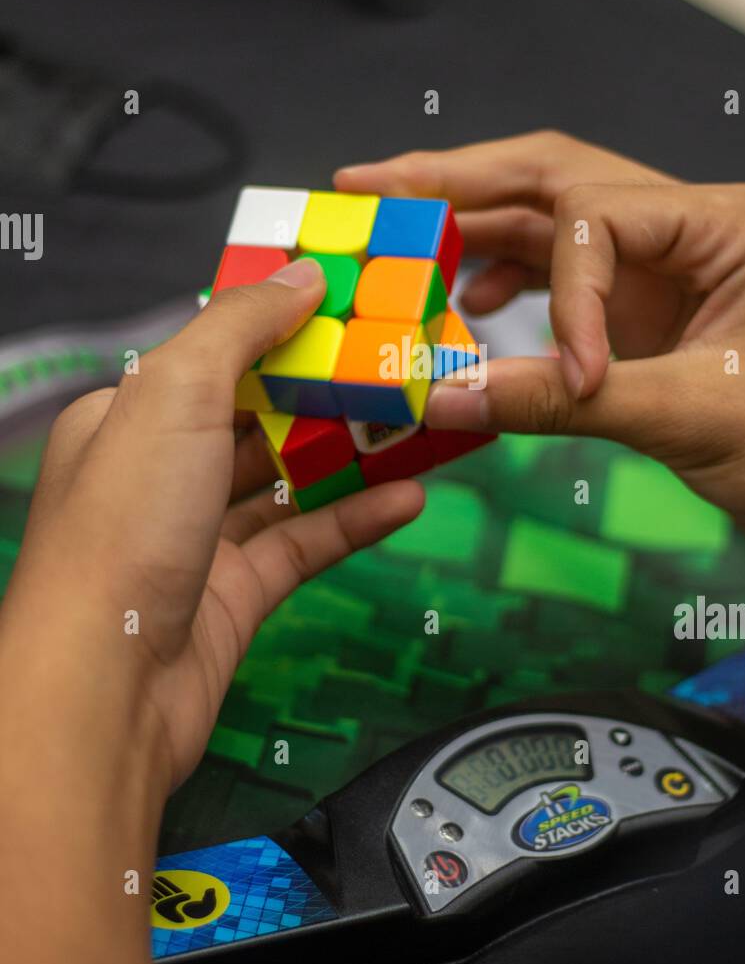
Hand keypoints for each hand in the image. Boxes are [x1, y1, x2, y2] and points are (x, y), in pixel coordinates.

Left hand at [0, 259, 423, 793]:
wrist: (104, 689)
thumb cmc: (119, 534)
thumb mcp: (175, 395)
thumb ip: (242, 328)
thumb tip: (303, 274)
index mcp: (128, 416)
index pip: (215, 354)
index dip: (283, 325)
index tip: (352, 302)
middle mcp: (159, 473)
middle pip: (258, 415)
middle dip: (328, 391)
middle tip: (401, 363)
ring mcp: (197, 537)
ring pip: (288, 480)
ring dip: (351, 454)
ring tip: (420, 424)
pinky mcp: (234, 594)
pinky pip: (306, 543)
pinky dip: (356, 519)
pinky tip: (408, 500)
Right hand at [336, 132, 744, 576]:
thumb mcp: (695, 415)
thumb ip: (564, 403)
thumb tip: (445, 396)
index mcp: (718, 222)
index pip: (596, 218)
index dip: (561, 295)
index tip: (574, 379)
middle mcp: (688, 229)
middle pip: (556, 180)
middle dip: (460, 181)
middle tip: (371, 182)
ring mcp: (668, 272)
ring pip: (554, 225)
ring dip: (475, 227)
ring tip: (398, 230)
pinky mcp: (652, 318)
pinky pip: (567, 282)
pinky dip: (513, 285)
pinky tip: (472, 303)